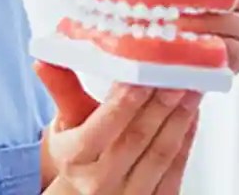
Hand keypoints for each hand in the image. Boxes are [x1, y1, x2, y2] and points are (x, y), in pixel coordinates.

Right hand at [36, 62, 199, 194]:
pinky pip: (176, 169)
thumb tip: (45, 57)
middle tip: (178, 74)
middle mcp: (99, 182)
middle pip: (136, 138)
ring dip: (180, 117)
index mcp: (74, 159)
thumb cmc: (81, 152)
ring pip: (160, 154)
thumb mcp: (66, 122)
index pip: (102, 128)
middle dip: (161, 103)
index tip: (144, 76)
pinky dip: (187, 138)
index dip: (126, 101)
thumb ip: (62, 88)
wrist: (90, 192)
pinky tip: (193, 114)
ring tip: (192, 88)